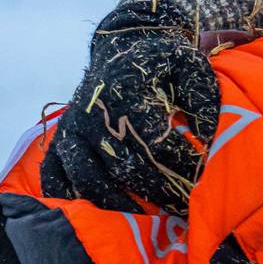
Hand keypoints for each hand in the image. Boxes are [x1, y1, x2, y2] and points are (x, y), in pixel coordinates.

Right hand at [39, 0, 220, 214]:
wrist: (122, 45)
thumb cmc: (162, 59)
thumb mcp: (190, 65)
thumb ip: (202, 98)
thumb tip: (208, 136)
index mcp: (125, 94)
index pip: (155, 144)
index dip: (180, 166)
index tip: (202, 182)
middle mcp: (92, 115)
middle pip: (124, 167)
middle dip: (157, 192)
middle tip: (182, 210)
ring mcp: (71, 130)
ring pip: (88, 180)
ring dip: (118, 204)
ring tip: (147, 219)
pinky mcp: (58, 140)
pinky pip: (55, 178)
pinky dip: (72, 199)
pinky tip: (99, 213)